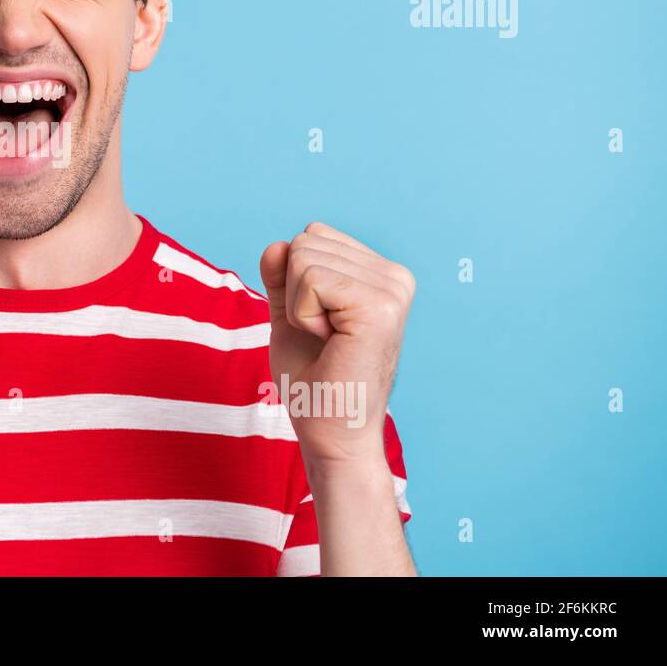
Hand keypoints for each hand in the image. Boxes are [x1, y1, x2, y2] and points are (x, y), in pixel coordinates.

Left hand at [258, 222, 414, 467]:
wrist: (331, 435)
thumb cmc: (314, 383)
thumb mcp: (290, 317)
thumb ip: (282, 278)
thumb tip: (276, 245)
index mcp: (381, 275)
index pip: (311, 236)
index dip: (295, 283)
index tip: (319, 326)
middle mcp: (395, 276)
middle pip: (304, 240)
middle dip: (295, 294)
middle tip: (323, 339)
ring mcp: (393, 290)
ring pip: (302, 256)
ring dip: (299, 307)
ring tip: (329, 343)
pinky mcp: (380, 307)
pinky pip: (308, 279)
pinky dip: (301, 315)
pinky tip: (330, 344)